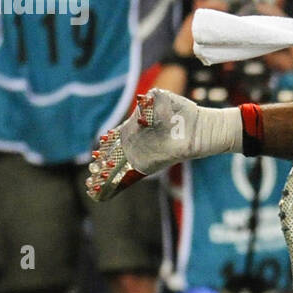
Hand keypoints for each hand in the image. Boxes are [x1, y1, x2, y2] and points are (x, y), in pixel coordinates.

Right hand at [86, 88, 237, 201]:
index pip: (115, 137)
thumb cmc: (184, 112)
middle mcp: (137, 143)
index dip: (105, 145)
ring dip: (104, 177)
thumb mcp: (164, 99)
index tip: (96, 152)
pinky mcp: (149, 165)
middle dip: (101, 165)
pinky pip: (128, 176)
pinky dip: (115, 185)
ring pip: (118, 167)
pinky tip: (102, 193)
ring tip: (91, 186)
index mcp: (137, 127)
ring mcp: (142, 155)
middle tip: (90, 175)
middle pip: (113, 155)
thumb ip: (150, 101)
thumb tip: (143, 103)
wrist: (202, 130)